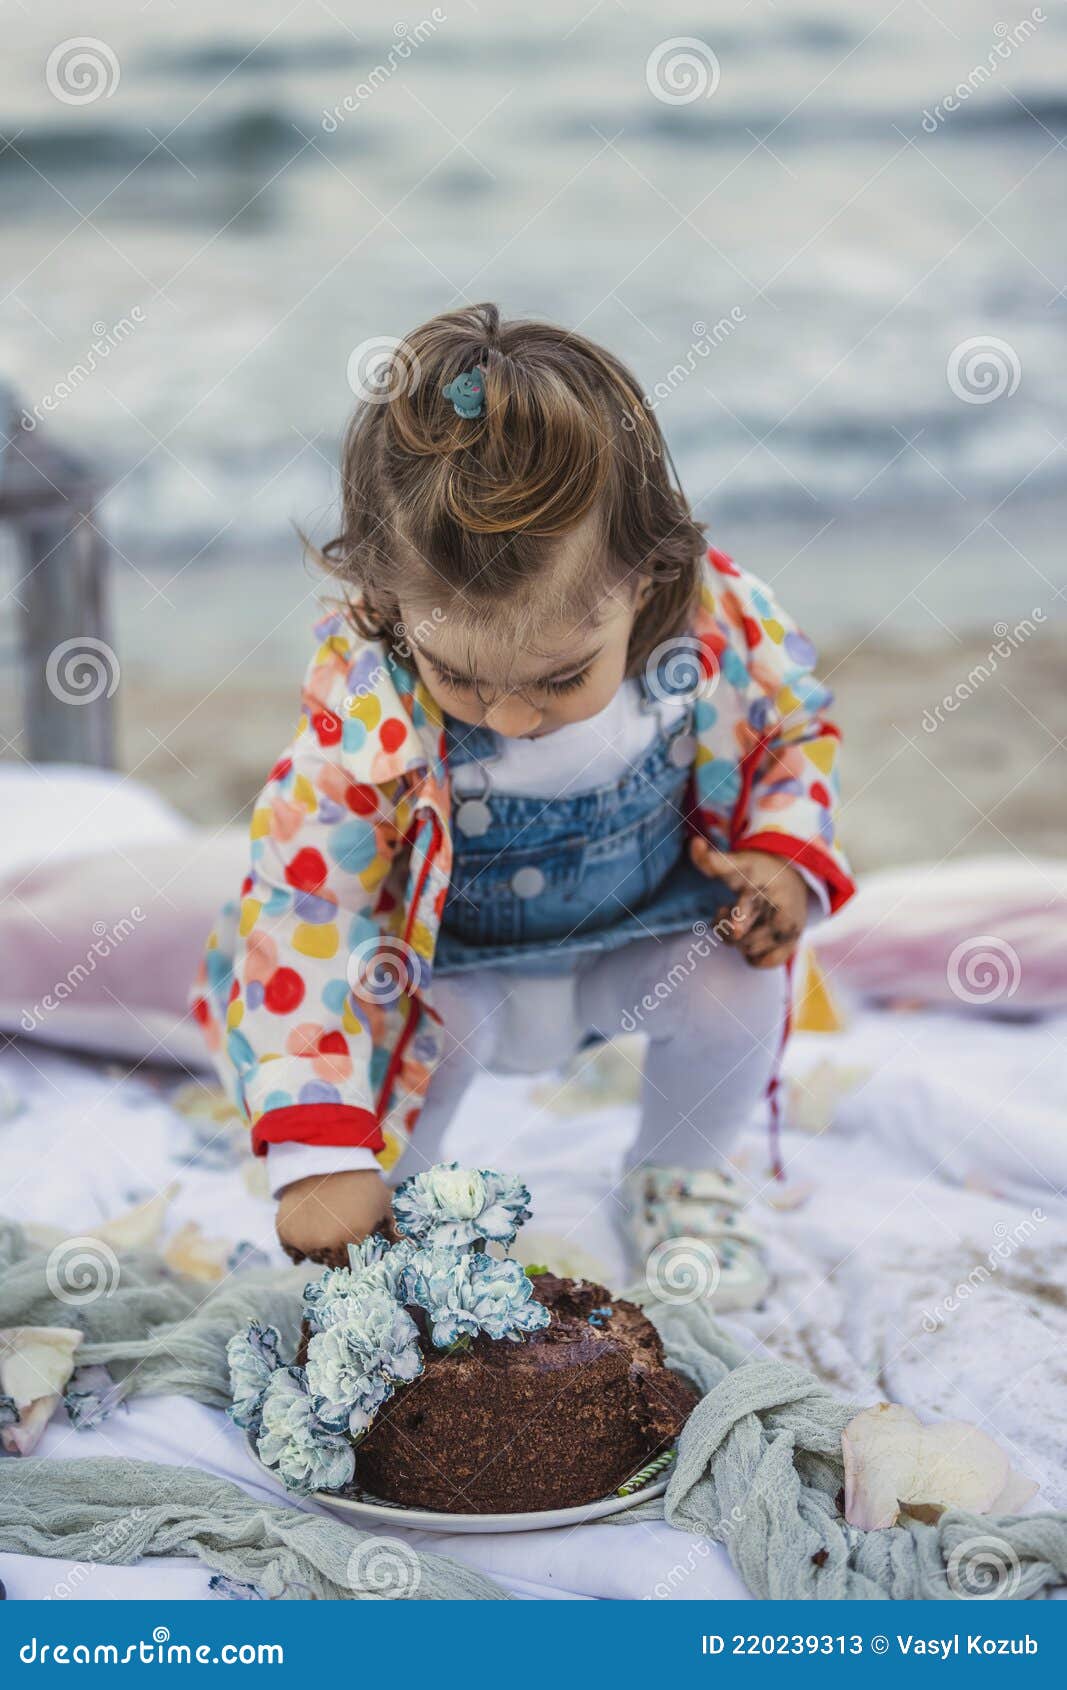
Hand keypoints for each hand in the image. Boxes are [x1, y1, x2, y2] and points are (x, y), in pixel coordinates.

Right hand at [275, 1168, 391, 1265]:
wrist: (324, 1157)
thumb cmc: (359, 1181)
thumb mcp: (384, 1204)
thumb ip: (396, 1232)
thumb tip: (411, 1251)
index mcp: (356, 1239)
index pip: (357, 1266)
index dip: (359, 1256)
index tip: (358, 1242)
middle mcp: (328, 1244)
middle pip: (335, 1264)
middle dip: (340, 1252)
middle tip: (342, 1229)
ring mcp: (304, 1240)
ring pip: (315, 1257)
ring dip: (322, 1247)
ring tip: (327, 1221)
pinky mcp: (285, 1233)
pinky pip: (294, 1252)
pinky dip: (301, 1243)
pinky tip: (310, 1227)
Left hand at [689, 843, 807, 968]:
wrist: (796, 879)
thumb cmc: (758, 873)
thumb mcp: (737, 863)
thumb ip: (711, 860)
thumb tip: (694, 842)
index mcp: (762, 888)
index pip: (748, 905)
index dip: (738, 916)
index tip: (735, 927)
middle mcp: (778, 911)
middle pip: (739, 934)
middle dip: (726, 926)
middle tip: (725, 910)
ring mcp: (786, 930)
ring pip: (745, 948)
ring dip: (735, 938)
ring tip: (741, 921)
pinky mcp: (791, 945)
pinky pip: (760, 963)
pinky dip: (751, 954)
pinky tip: (754, 937)